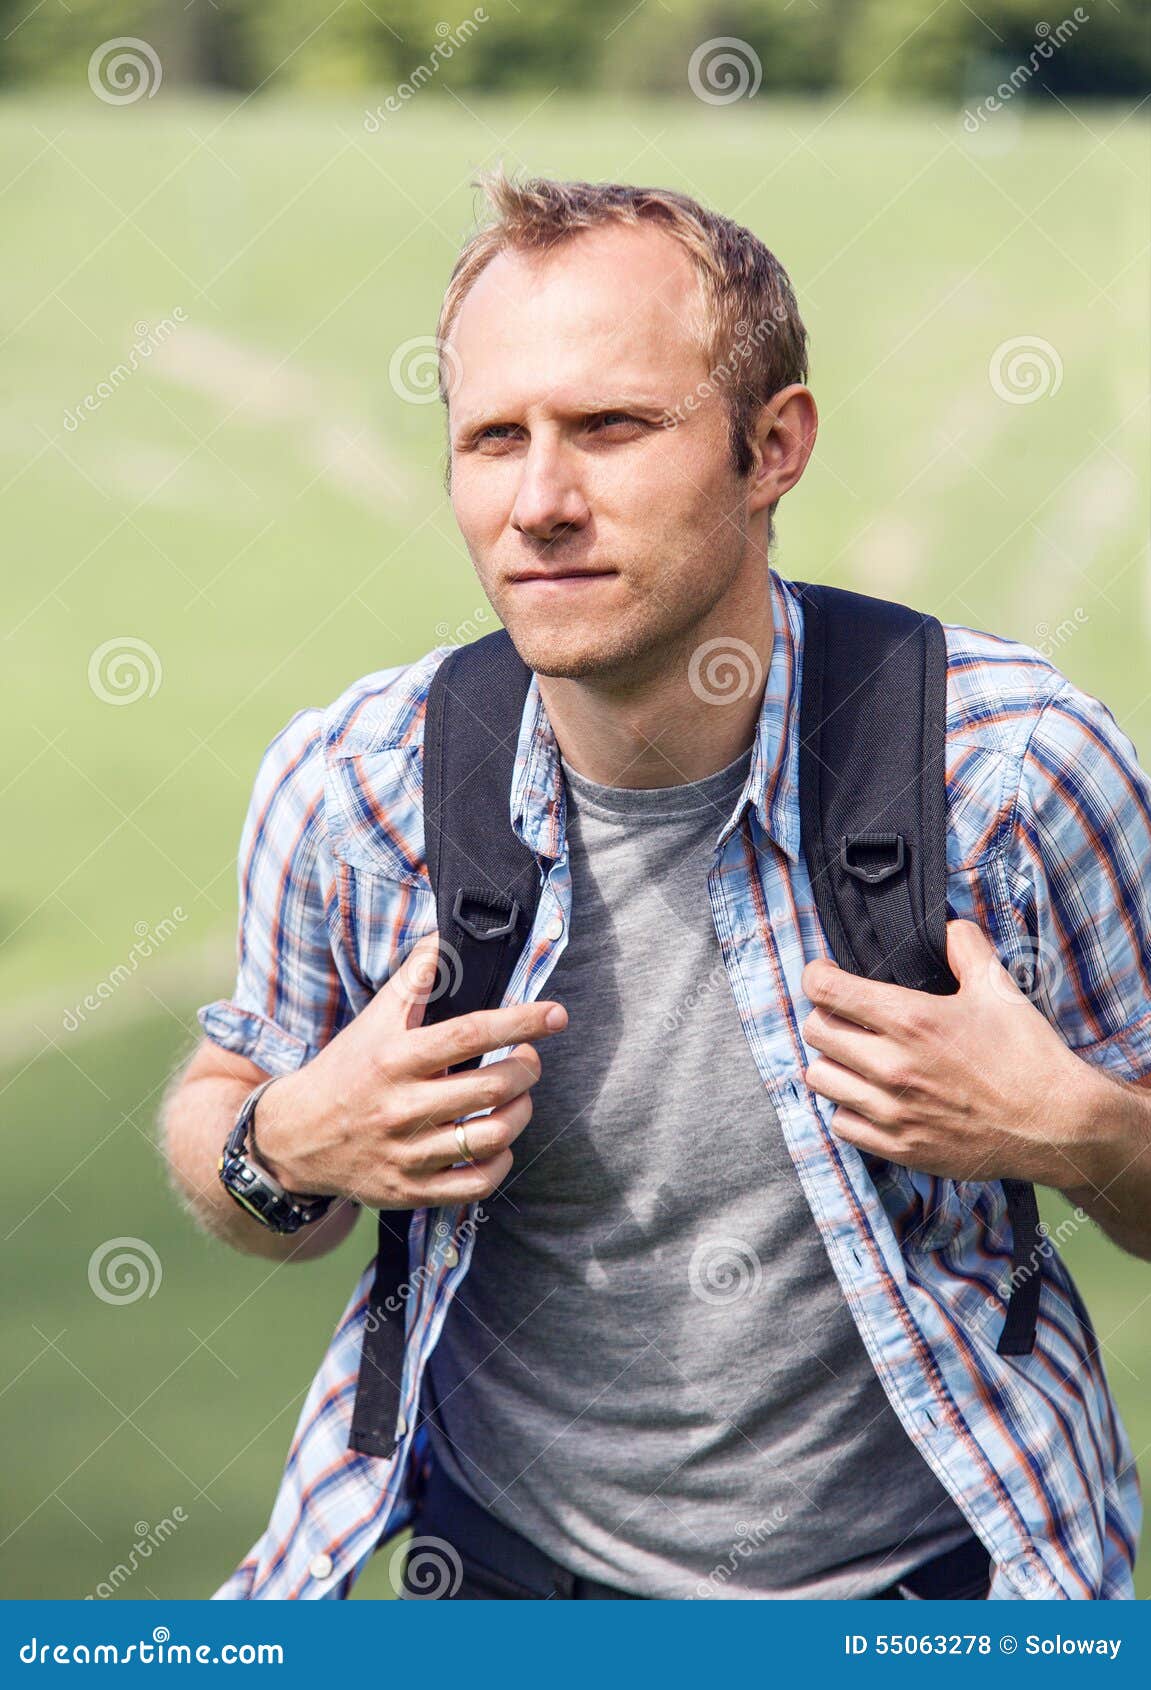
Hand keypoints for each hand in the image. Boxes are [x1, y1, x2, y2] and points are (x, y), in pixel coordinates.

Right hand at [253, 932, 567, 1209]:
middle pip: (492, 1088)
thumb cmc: (347, 1069)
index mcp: (395, 1059)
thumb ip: (415, 979)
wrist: (295, 1137)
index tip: (555, 1014)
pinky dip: (501, 1160)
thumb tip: (445, 936)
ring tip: (518, 1096)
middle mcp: (402, 1108)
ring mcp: (408, 1154)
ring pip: (492, 1137)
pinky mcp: (411, 1191)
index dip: (520, 1022)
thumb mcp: (374, 1020)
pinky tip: (497, 1142)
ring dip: (521, 1112)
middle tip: (529, 1057)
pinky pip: (477, 1183)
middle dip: (527, 1068)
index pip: (470, 1034)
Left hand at [799, 918, 1107, 1189]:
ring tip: (855, 1057)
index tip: (826, 974)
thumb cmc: (1028, 1054)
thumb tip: (945, 926)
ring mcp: (892, 1111)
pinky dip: (848, 1107)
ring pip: (820, 1078)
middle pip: (815, 1031)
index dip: (818, 975)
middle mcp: (892, 1066)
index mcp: (911, 1021)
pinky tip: (870, 1096)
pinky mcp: (898, 1147)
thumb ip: (964, 946)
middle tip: (846, 1015)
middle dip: (826, 1015)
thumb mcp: (998, 987)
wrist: (1056, 1125)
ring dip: (833, 1062)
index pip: (826, 990)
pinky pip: (841, 1123)